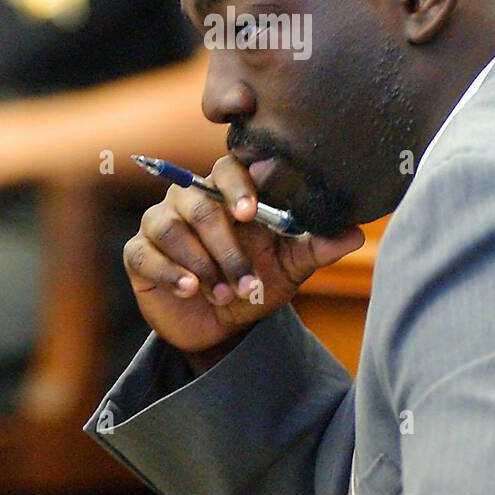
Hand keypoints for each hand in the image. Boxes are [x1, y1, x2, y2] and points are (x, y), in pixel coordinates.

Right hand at [122, 154, 364, 365]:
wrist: (223, 327)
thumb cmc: (257, 282)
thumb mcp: (290, 267)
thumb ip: (317, 246)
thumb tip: (356, 232)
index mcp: (228, 192)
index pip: (228, 168)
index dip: (238, 186)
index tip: (251, 214)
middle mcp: (190, 199)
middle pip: (200, 204)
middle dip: (225, 247)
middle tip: (245, 282)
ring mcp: (160, 223)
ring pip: (172, 228)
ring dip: (201, 265)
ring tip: (223, 294)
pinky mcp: (139, 252)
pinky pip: (146, 254)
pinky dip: (171, 273)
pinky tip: (191, 291)